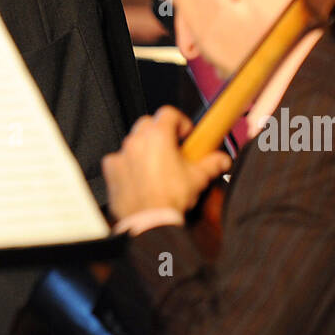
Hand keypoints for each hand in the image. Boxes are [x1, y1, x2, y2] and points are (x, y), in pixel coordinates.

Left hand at [102, 106, 230, 220]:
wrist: (150, 221)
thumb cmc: (171, 198)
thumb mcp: (198, 178)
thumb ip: (212, 164)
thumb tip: (222, 160)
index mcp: (158, 136)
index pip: (168, 113)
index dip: (180, 121)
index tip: (185, 133)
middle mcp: (137, 140)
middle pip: (148, 124)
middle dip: (161, 132)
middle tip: (172, 148)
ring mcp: (122, 154)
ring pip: (133, 141)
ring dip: (144, 148)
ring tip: (157, 165)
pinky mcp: (112, 169)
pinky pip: (119, 159)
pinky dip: (128, 164)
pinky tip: (139, 177)